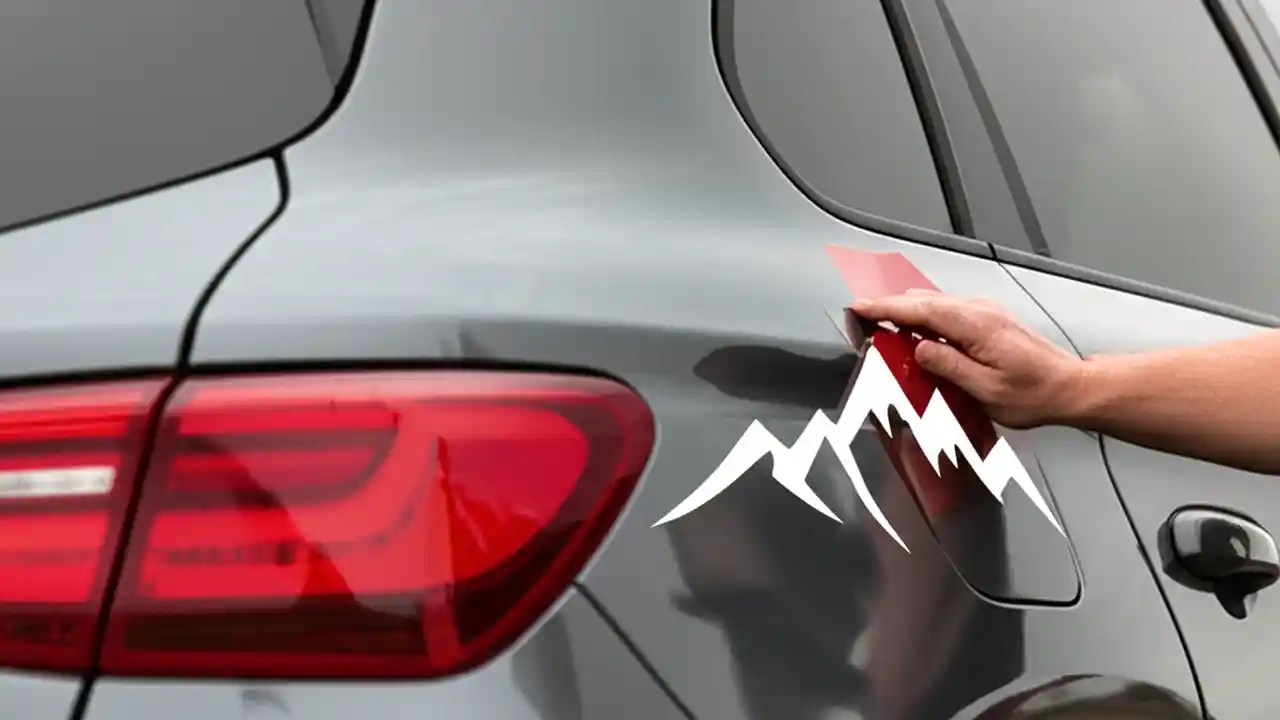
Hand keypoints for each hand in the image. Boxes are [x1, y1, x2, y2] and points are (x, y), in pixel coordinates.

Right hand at [851, 290, 1088, 428]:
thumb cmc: (1033, 394)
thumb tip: (918, 350)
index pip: (921, 311)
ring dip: (906, 310)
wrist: (1069, 387)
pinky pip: (948, 310)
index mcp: (976, 326)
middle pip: (924, 300)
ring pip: (935, 302)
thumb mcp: (986, 390)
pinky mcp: (989, 319)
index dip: (886, 308)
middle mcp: (980, 311)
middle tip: (862, 315)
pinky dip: (925, 314)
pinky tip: (916, 327)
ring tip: (881, 320)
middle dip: (889, 305)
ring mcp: (986, 312)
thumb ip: (948, 367)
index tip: (860, 307)